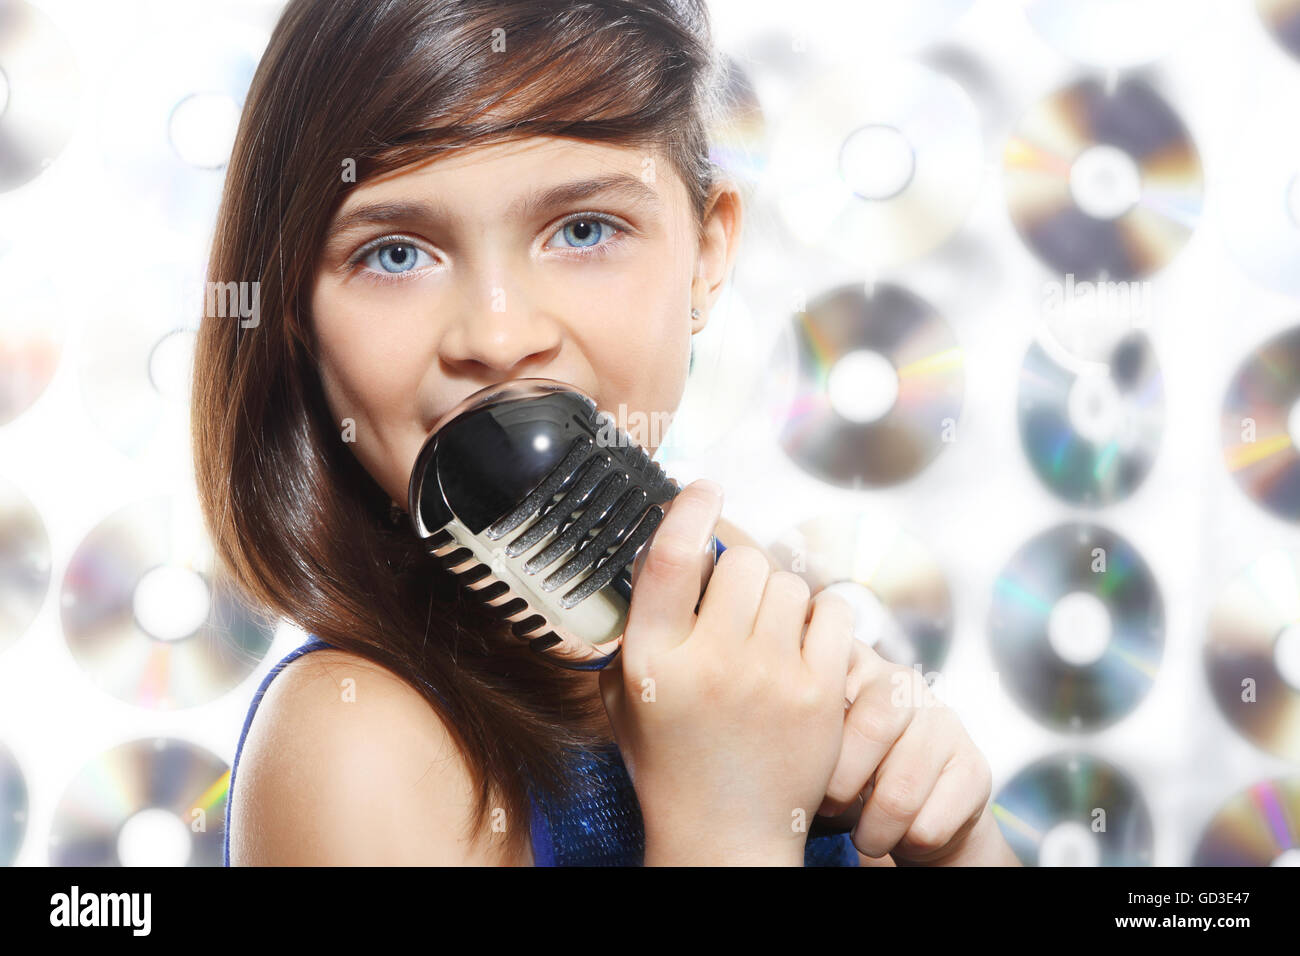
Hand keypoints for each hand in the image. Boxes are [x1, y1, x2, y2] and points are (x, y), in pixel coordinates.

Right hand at [599, 479, 855, 865]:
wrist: (725, 832)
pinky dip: (821, 616)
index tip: (702, 488)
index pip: (674, 558)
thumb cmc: (670, 762)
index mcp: (656, 659)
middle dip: (739, 570)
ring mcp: (771, 678)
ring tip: (768, 628)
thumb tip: (657, 552)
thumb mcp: (625, 695)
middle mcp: (713, 662)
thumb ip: (635, 629)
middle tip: (734, 599)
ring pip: (790, 584)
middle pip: (742, 563)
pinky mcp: (818, 694)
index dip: (689, 509)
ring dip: (779, 594)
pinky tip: (804, 640)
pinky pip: (835, 613)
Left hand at [819, 642, 1020, 865]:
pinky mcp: (975, 768)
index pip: (830, 672)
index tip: (797, 760)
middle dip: (839, 786)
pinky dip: (906, 844)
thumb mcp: (822, 739)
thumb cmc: (850, 769)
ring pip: (899, 794)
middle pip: (871, 730)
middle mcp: (904, 682)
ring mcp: (945, 721)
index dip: (811, 724)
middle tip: (827, 808)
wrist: (917, 809)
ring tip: (862, 833)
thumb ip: (804, 723)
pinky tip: (901, 833)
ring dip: (872, 831)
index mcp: (856, 665)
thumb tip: (783, 740)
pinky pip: (928, 825)